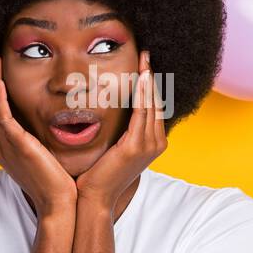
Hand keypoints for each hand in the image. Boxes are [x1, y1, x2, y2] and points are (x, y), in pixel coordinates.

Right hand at [0, 55, 77, 217]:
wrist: (59, 203)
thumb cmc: (57, 183)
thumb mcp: (45, 158)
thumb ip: (41, 142)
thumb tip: (50, 128)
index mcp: (7, 150)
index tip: (1, 74)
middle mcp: (1, 147)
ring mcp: (6, 146)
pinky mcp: (16, 145)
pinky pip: (2, 116)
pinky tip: (0, 83)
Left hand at [75, 50, 167, 215]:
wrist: (95, 197)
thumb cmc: (100, 174)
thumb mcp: (116, 149)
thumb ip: (123, 132)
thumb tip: (116, 114)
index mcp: (153, 143)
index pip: (154, 107)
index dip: (150, 84)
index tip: (144, 64)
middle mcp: (156, 143)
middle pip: (156, 102)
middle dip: (151, 77)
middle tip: (146, 54)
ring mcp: (149, 145)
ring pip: (151, 105)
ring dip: (147, 80)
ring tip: (144, 60)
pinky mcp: (136, 146)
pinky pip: (141, 114)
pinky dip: (142, 95)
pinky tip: (140, 78)